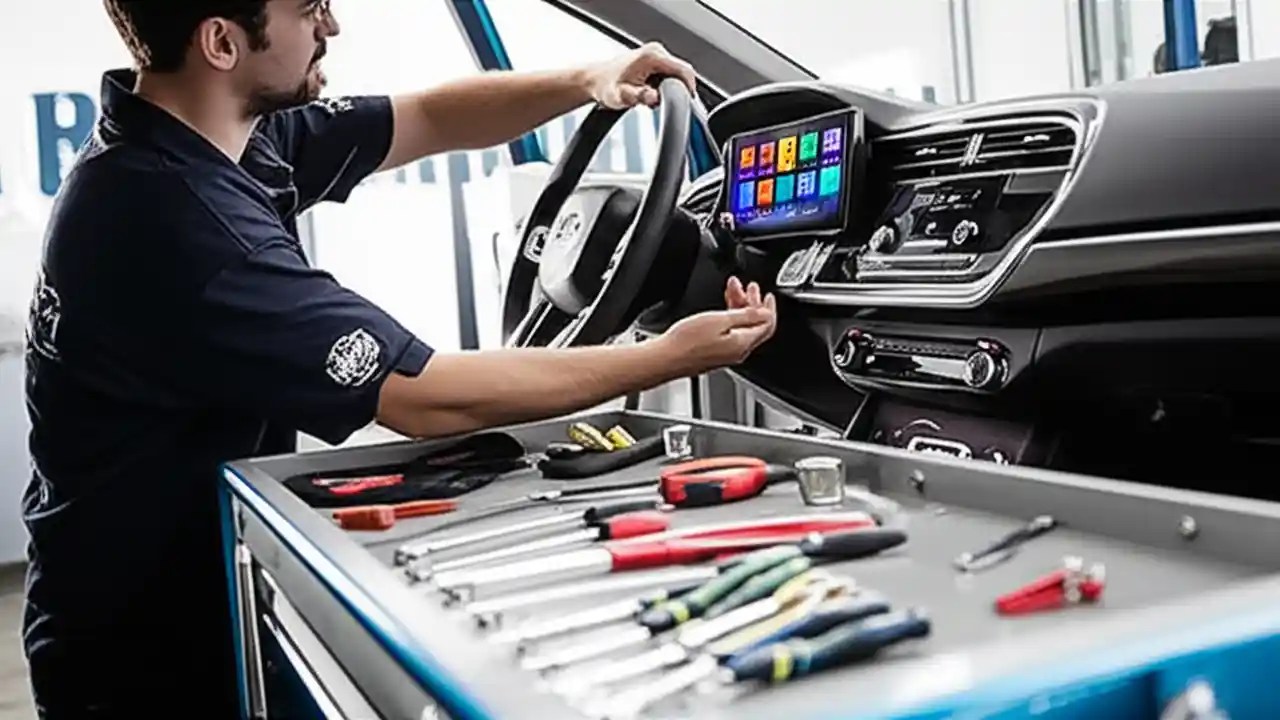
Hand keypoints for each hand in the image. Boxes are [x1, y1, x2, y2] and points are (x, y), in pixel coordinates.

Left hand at [583, 42, 697, 109]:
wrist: (594, 80)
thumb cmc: (606, 87)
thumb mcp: (623, 96)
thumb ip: (641, 96)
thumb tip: (654, 98)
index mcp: (652, 56)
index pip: (685, 71)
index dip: (689, 88)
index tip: (687, 103)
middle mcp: (656, 50)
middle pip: (682, 72)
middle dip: (678, 90)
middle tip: (663, 103)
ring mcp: (655, 53)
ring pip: (676, 73)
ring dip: (671, 88)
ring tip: (654, 98)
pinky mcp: (653, 58)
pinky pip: (669, 72)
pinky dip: (666, 84)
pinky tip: (652, 92)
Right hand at [657, 277, 777, 372]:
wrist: (665, 359)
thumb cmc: (686, 342)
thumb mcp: (720, 320)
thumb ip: (746, 315)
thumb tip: (764, 313)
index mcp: (742, 343)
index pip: (767, 324)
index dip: (769, 307)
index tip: (767, 295)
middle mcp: (737, 352)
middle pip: (755, 325)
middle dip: (753, 303)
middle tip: (748, 288)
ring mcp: (726, 354)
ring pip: (741, 328)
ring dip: (740, 307)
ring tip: (732, 291)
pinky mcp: (714, 354)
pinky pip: (730, 334)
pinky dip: (730, 317)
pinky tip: (721, 309)